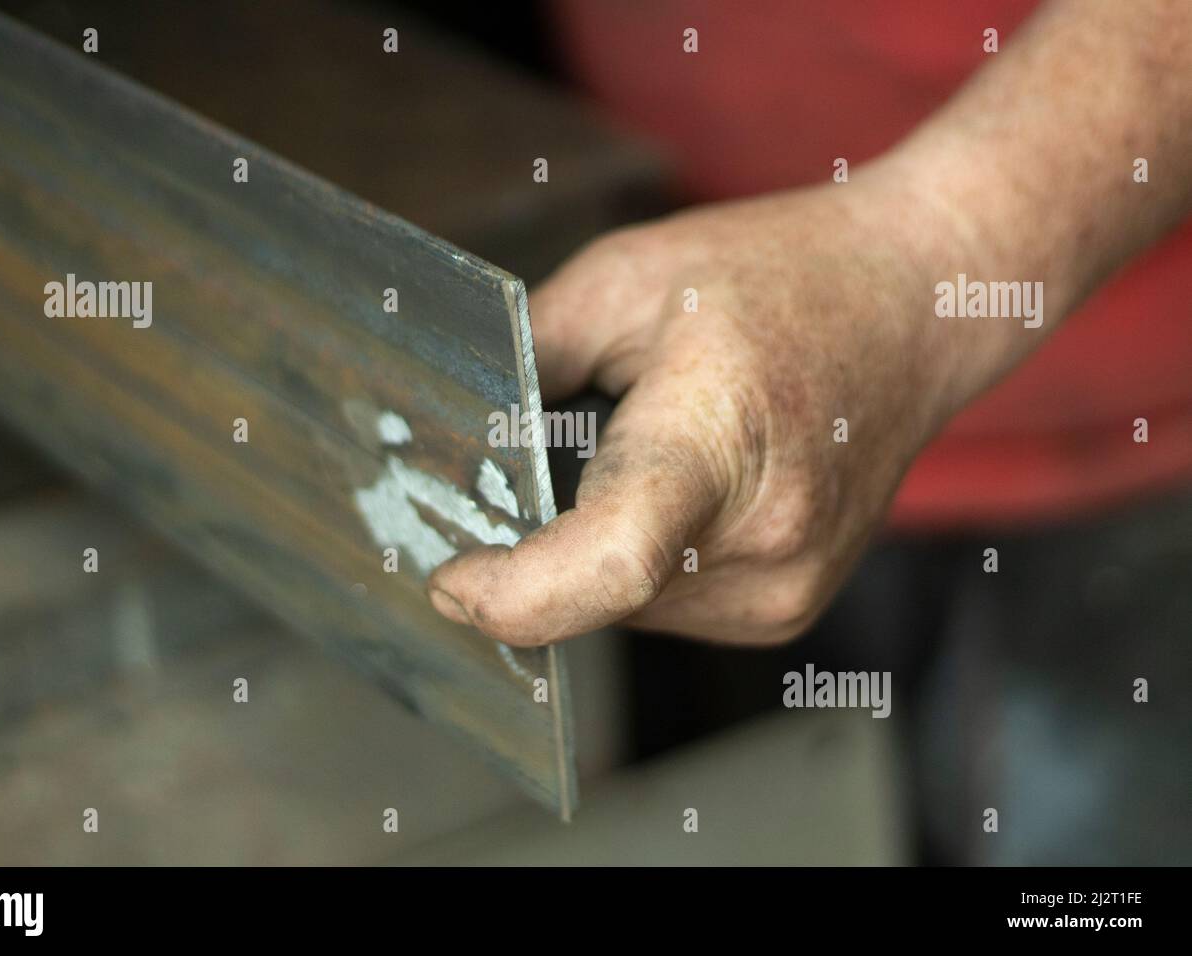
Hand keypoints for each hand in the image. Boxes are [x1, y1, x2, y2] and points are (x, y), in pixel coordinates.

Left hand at [428, 171, 977, 644]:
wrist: (917, 304)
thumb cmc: (780, 276)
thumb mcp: (624, 280)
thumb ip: (526, 360)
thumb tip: (449, 442)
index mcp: (717, 442)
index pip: (607, 564)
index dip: (512, 594)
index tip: (452, 577)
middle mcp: (765, 540)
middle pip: (592, 594)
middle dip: (539, 551)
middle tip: (549, 458)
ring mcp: (786, 588)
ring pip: (624, 610)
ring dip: (592, 554)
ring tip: (641, 454)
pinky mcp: (789, 607)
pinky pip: (667, 607)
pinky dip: (640, 563)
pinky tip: (676, 488)